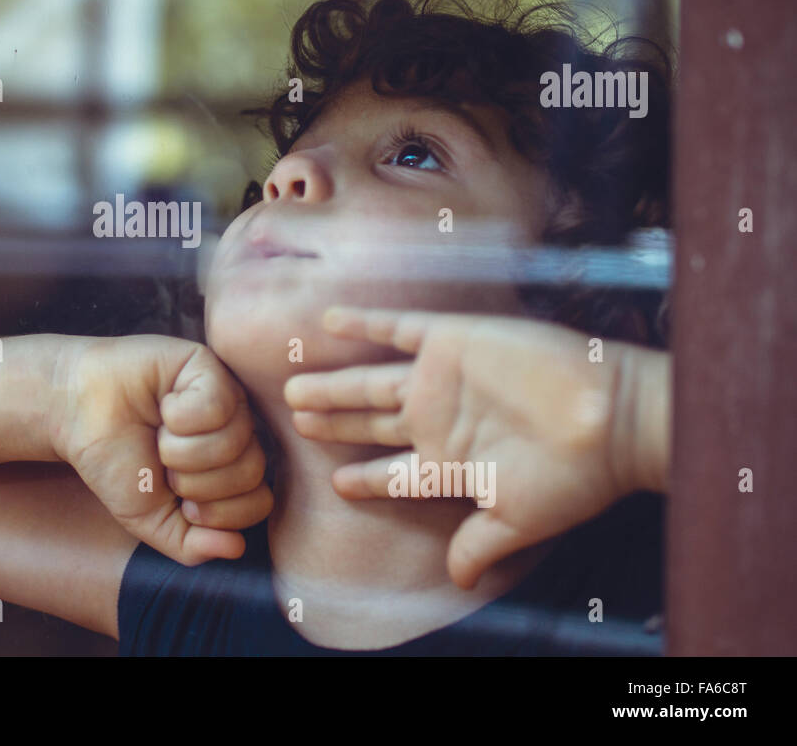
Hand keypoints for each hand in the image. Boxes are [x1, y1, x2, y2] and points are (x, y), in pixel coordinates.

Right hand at [52, 336, 272, 566]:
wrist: (76, 414)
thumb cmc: (115, 462)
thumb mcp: (150, 519)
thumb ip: (191, 545)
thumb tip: (236, 549)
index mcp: (230, 468)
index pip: (259, 503)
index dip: (218, 512)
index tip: (181, 501)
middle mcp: (237, 432)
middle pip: (250, 473)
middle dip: (194, 481)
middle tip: (164, 464)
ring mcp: (228, 398)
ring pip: (234, 441)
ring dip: (180, 449)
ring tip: (158, 434)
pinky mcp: (210, 368)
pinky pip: (217, 405)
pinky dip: (178, 415)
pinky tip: (162, 405)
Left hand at [284, 308, 662, 588]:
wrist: (612, 419)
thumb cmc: (571, 477)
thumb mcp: (518, 521)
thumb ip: (478, 546)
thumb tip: (458, 583)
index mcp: (450, 462)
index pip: (393, 474)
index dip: (364, 479)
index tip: (335, 484)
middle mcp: (438, 419)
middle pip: (369, 423)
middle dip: (332, 422)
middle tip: (292, 419)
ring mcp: (441, 379)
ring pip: (370, 381)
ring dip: (333, 384)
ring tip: (293, 387)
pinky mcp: (452, 340)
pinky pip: (397, 327)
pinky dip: (364, 324)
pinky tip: (330, 320)